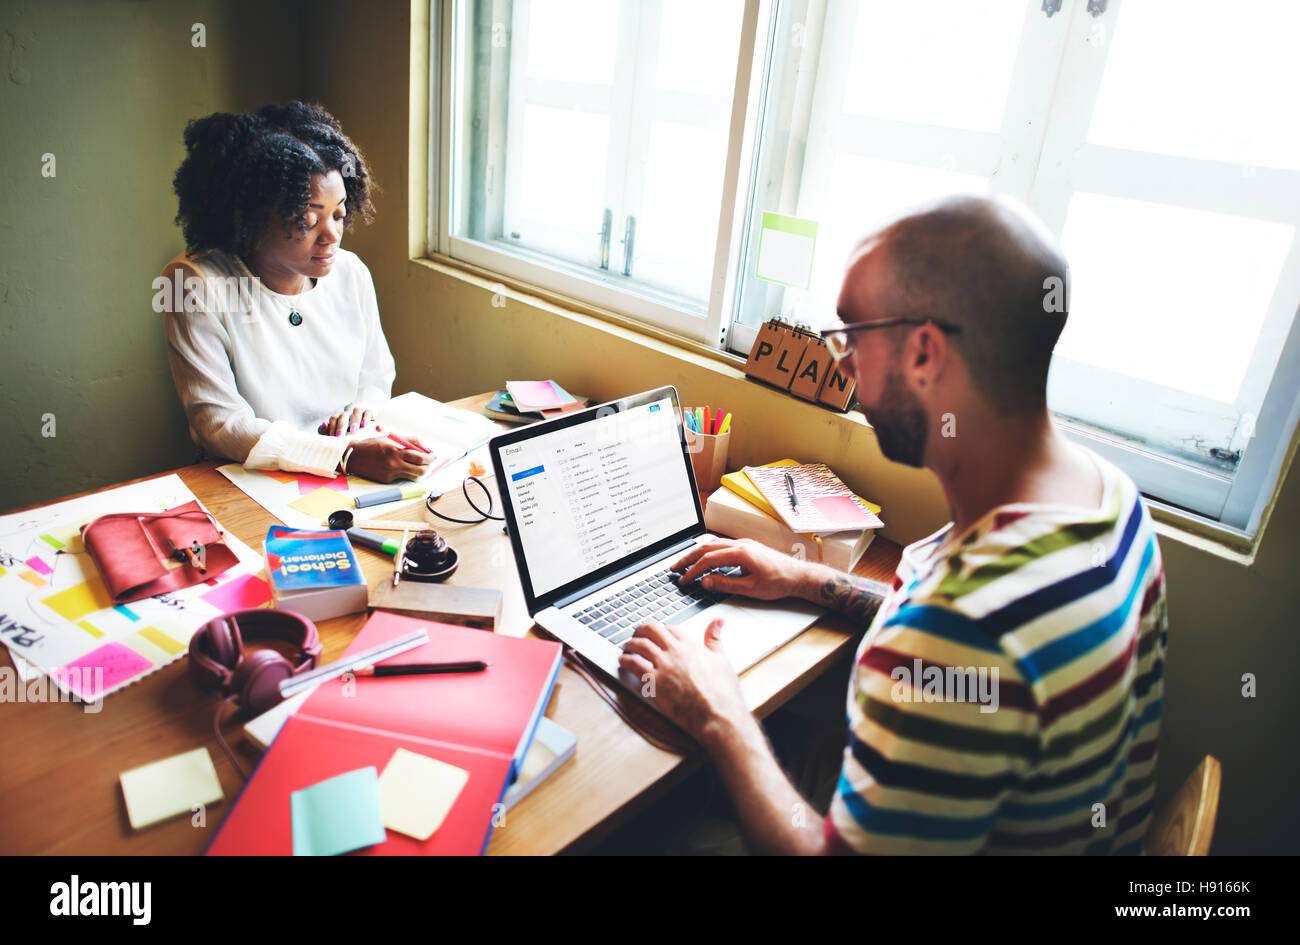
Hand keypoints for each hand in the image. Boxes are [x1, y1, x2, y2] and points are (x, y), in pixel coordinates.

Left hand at [320, 406, 373, 435]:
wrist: (364, 422)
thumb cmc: (347, 429)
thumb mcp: (336, 431)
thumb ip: (325, 430)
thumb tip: (323, 424)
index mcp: (339, 417)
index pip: (334, 418)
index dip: (331, 426)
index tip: (332, 437)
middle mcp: (349, 413)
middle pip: (343, 416)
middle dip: (341, 426)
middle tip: (339, 436)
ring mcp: (359, 412)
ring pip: (356, 411)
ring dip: (355, 421)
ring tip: (353, 431)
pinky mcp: (369, 412)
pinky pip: (368, 412)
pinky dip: (367, 418)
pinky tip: (365, 425)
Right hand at [344, 435, 433, 482]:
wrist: (353, 456)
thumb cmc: (373, 445)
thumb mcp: (392, 438)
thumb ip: (411, 441)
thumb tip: (427, 448)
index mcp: (395, 451)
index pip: (419, 457)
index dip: (429, 458)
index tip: (433, 456)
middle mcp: (393, 464)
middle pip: (419, 470)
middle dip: (428, 467)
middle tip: (429, 463)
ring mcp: (390, 474)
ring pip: (412, 476)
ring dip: (419, 471)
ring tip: (418, 464)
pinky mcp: (387, 480)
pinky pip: (402, 477)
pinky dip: (405, 472)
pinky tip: (400, 466)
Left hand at [618, 618, 748, 742]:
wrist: (718, 716)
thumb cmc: (723, 692)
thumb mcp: (722, 660)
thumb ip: (715, 639)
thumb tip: (718, 621)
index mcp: (691, 646)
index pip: (670, 629)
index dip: (661, 630)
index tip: (657, 635)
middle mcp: (675, 652)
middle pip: (651, 630)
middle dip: (640, 630)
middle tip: (636, 634)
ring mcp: (664, 666)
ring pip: (640, 645)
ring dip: (630, 644)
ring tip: (626, 648)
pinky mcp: (654, 683)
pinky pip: (634, 665)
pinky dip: (625, 660)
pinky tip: (623, 662)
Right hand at [672, 538, 810, 600]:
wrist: (798, 576)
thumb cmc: (778, 582)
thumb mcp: (750, 589)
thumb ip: (725, 584)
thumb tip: (705, 582)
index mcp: (740, 553)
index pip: (708, 560)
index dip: (693, 570)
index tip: (683, 580)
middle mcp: (740, 544)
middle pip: (706, 547)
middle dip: (688, 558)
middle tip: (674, 568)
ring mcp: (743, 544)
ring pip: (713, 544)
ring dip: (697, 553)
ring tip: (684, 563)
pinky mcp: (746, 547)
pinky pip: (721, 545)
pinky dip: (708, 551)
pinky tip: (704, 558)